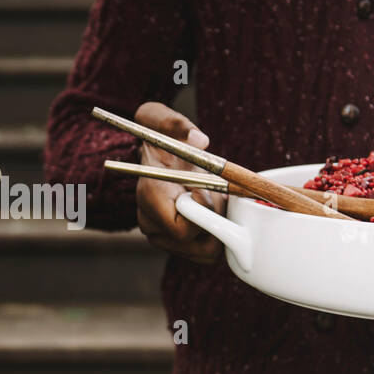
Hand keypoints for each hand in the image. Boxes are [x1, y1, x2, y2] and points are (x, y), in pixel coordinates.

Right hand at [133, 101, 226, 263]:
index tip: (207, 191)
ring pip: (207, 253)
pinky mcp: (175, 243)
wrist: (151, 154)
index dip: (204, 215)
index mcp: (150, 197)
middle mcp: (152, 223)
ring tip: (217, 202)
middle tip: (223, 199)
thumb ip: (177, 125)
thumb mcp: (161, 120)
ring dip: (221, 231)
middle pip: (199, 249)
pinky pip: (206, 252)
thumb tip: (200, 140)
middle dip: (220, 226)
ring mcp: (163, 237)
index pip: (181, 230)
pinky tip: (215, 212)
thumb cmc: (158, 136)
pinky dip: (218, 235)